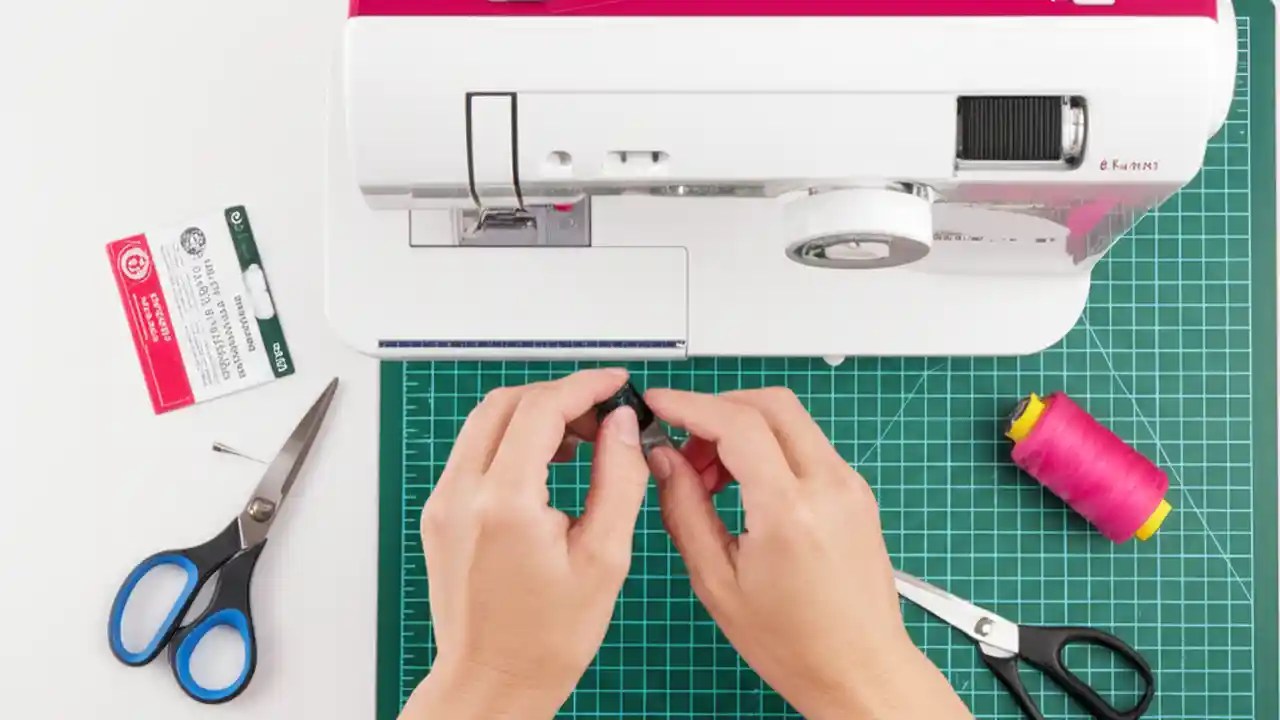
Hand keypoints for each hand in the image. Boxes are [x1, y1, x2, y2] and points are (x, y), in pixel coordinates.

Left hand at [399, 368, 648, 719]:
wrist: (493, 680)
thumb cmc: (547, 638)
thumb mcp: (604, 557)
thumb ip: (619, 478)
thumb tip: (622, 424)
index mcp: (505, 504)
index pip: (542, 408)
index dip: (585, 386)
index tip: (615, 384)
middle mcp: (463, 495)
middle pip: (507, 403)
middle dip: (559, 396)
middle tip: (603, 415)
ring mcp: (444, 503)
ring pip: (485, 422)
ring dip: (533, 415)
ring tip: (581, 440)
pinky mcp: (440, 513)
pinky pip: (474, 452)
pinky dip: (511, 441)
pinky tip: (548, 465)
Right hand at [645, 388, 972, 719]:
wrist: (860, 670)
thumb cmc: (793, 643)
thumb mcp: (717, 582)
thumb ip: (685, 510)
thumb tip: (663, 458)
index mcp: (789, 512)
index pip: (737, 423)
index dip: (689, 404)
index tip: (658, 405)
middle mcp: (828, 487)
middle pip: (770, 404)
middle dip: (717, 409)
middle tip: (683, 444)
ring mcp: (849, 486)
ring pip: (790, 420)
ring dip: (743, 428)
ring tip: (710, 478)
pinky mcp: (856, 492)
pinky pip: (807, 445)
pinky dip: (769, 447)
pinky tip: (744, 487)